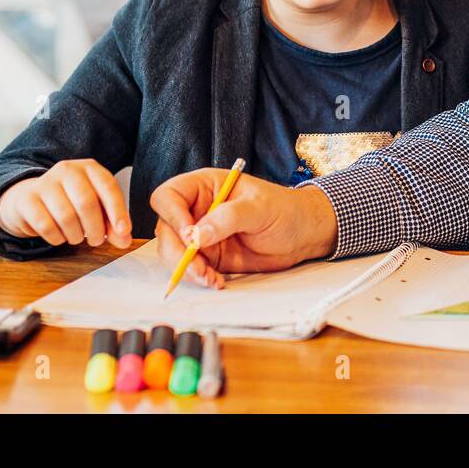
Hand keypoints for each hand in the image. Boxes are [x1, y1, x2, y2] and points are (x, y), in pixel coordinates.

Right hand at [0, 158, 132, 248]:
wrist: (30, 199)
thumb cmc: (70, 203)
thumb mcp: (95, 208)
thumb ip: (112, 224)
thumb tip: (125, 242)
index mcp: (89, 168)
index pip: (108, 186)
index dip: (118, 211)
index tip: (124, 231)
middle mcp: (67, 170)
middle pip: (86, 203)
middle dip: (95, 228)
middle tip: (96, 240)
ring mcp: (44, 183)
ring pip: (66, 217)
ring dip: (75, 235)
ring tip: (76, 237)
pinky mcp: (27, 200)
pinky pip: (46, 226)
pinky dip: (57, 238)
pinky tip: (59, 236)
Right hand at [150, 168, 337, 288]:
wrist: (302, 235)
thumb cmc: (284, 210)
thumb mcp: (259, 208)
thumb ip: (228, 218)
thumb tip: (195, 235)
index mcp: (205, 186)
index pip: (169, 195)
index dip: (172, 214)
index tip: (189, 234)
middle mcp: (197, 209)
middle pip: (166, 228)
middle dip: (178, 251)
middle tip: (199, 267)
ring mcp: (201, 234)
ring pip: (173, 252)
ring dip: (187, 269)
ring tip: (211, 278)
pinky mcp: (208, 256)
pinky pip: (191, 269)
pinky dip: (199, 278)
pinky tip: (217, 281)